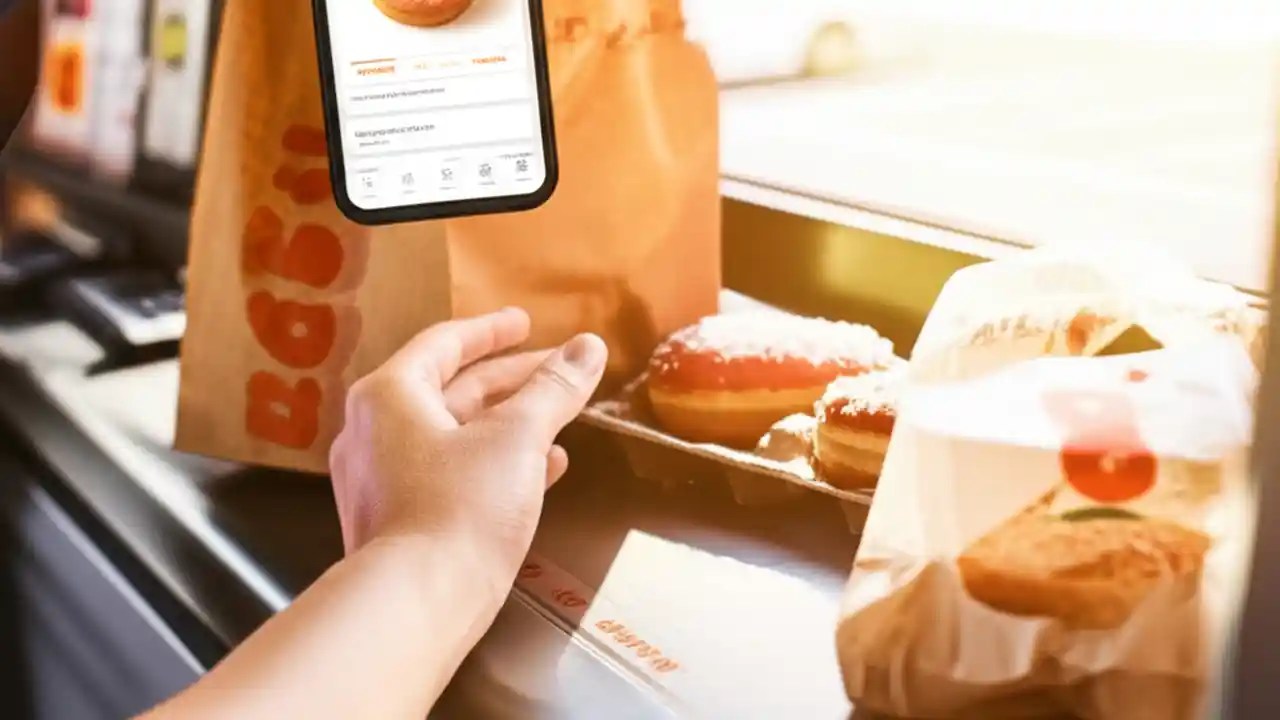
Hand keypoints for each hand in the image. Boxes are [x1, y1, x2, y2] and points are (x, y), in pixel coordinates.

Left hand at [328, 308, 606, 596]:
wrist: (417, 605)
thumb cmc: (460, 510)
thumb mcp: (517, 439)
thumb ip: (554, 389)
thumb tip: (589, 347)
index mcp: (390, 396)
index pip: (443, 345)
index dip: (491, 331)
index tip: (524, 323)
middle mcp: (373, 432)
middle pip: (452, 390)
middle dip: (512, 380)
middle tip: (559, 369)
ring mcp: (381, 480)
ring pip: (454, 435)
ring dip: (509, 424)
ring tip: (560, 419)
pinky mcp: (399, 521)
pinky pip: (450, 474)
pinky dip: (494, 464)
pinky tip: (542, 470)